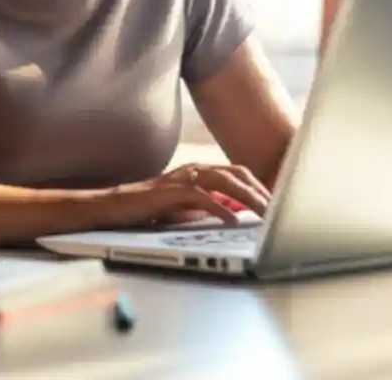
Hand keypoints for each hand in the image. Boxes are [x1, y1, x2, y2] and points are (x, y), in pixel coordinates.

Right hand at [100, 164, 271, 227]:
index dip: (257, 186)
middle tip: (276, 209)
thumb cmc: (148, 209)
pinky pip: (202, 197)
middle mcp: (193, 170)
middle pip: (236, 174)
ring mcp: (182, 179)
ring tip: (264, 213)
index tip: (274, 202)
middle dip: (259, 190)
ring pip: (224, 182)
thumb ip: (207, 207)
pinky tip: (233, 220)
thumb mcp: (184, 207)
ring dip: (247, 197)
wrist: (114, 207)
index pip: (236, 173)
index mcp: (198, 172)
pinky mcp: (171, 192)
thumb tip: (234, 213)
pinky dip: (220, 208)